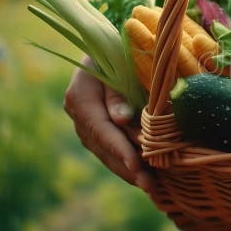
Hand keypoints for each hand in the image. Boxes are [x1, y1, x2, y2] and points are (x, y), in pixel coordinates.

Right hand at [63, 56, 153, 191]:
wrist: (110, 44)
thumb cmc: (119, 49)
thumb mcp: (119, 63)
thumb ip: (118, 92)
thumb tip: (122, 119)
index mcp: (80, 95)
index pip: (100, 128)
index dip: (118, 149)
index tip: (136, 166)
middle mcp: (78, 112)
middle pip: (102, 146)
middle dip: (126, 167)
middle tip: (149, 184)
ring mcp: (85, 123)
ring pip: (105, 153)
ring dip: (127, 170)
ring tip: (151, 186)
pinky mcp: (96, 129)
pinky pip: (110, 150)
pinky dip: (127, 163)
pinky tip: (146, 177)